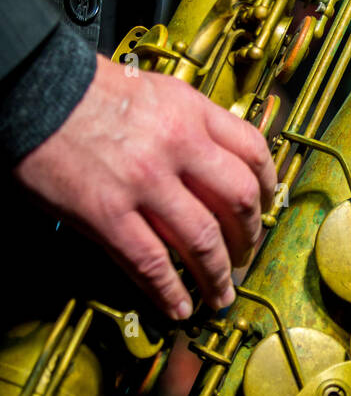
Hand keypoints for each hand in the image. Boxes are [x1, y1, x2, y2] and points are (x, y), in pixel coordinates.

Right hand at [12, 56, 275, 320]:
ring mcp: (145, 183)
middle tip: (247, 256)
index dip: (269, 187)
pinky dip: (170, 292)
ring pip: (203, 241)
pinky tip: (178, 307)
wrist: (35, 88)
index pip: (254, 152)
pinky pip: (151, 263)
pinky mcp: (107, 214)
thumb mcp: (157, 90)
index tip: (268, 207)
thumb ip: (191, 122)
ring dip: (217, 276)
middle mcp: (178, 146)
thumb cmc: (90, 90)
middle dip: (250, 237)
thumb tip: (217, 158)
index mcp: (192, 112)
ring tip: (220, 295)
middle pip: (239, 202)